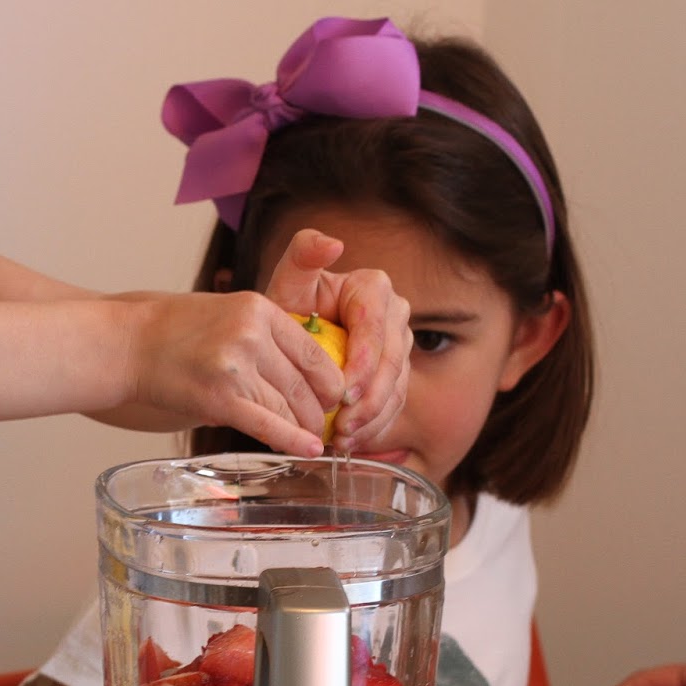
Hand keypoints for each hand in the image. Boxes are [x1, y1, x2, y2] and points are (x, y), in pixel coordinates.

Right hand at [127, 285, 343, 457]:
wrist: (126, 343)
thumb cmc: (174, 332)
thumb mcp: (228, 313)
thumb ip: (266, 337)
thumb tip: (305, 377)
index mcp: (259, 308)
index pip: (313, 352)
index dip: (330, 382)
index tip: (333, 398)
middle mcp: (251, 333)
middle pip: (305, 384)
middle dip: (319, 412)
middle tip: (324, 427)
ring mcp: (235, 366)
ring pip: (289, 407)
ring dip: (304, 430)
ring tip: (311, 441)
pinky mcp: (219, 398)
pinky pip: (267, 425)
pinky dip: (292, 441)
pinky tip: (308, 450)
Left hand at [261, 229, 412, 451]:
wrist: (287, 339)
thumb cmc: (287, 309)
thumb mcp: (288, 283)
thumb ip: (302, 256)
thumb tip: (332, 242)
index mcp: (373, 288)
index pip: (376, 328)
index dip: (364, 363)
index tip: (342, 392)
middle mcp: (395, 314)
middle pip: (392, 362)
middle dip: (369, 398)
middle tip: (343, 424)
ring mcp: (399, 346)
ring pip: (397, 386)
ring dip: (372, 418)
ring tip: (343, 439)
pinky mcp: (397, 373)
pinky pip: (395, 403)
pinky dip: (374, 426)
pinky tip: (352, 442)